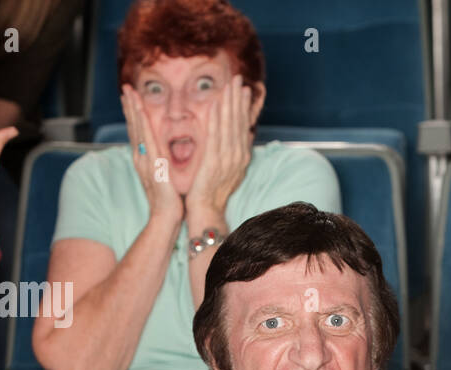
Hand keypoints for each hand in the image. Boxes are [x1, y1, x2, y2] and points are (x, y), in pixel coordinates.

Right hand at [120, 84, 182, 222]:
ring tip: (129, 93)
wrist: (166, 216)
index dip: (134, 114)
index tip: (131, 98)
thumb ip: (162, 164)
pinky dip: (142, 124)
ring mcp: (144, 160)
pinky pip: (146, 139)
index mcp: (144, 160)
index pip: (138, 132)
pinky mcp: (152, 164)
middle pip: (133, 127)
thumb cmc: (169, 200)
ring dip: (132, 109)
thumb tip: (165, 155)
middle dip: (129, 106)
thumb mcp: (164, 177)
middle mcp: (141, 157)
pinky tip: (140, 111)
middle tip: (126, 87)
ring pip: (137, 129)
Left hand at [186, 74, 253, 219]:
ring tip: (231, 84)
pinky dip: (218, 118)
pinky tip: (218, 104)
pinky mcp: (215, 160)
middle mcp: (238, 156)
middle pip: (240, 122)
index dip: (243, 107)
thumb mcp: (225, 170)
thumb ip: (229, 154)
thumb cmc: (211, 192)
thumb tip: (231, 140)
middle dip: (239, 99)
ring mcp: (228, 158)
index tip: (243, 90)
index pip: (243, 127)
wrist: (206, 209)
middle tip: (238, 79)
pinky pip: (217, 134)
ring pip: (231, 125)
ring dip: (231, 103)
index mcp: (240, 157)